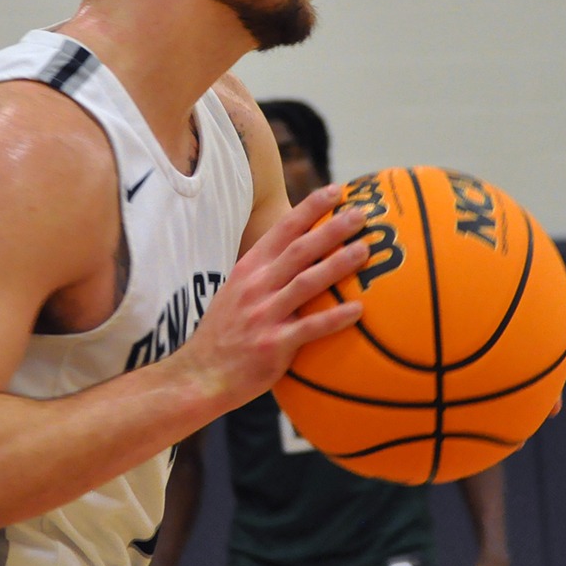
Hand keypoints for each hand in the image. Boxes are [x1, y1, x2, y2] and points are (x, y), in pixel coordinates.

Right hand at [181, 185, 367, 406]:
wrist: (200, 374)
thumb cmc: (225, 334)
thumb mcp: (237, 294)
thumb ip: (265, 275)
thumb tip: (299, 258)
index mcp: (249, 270)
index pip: (282, 230)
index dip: (309, 209)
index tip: (335, 191)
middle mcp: (256, 286)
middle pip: (299, 250)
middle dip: (331, 229)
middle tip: (361, 215)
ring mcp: (264, 314)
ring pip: (307, 283)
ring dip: (337, 265)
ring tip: (365, 251)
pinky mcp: (273, 344)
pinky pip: (310, 327)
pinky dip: (334, 318)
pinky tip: (359, 310)